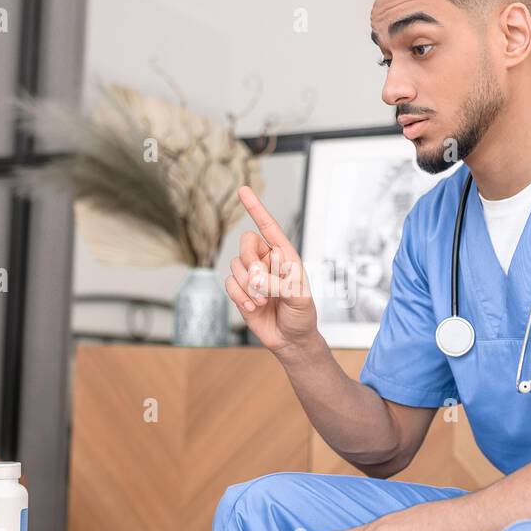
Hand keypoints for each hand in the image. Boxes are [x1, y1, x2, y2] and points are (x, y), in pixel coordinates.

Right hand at [226, 185, 317, 354]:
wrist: (291, 339)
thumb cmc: (302, 315)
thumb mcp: (300, 298)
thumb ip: (280, 283)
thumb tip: (258, 278)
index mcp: (285, 255)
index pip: (268, 227)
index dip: (256, 208)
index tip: (243, 190)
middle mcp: (266, 261)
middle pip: (245, 244)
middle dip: (251, 264)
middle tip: (263, 284)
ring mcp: (252, 276)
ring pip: (235, 266)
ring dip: (248, 286)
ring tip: (262, 302)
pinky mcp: (240, 291)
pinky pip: (229, 284)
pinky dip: (239, 297)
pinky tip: (252, 308)